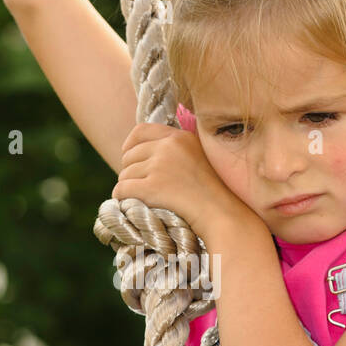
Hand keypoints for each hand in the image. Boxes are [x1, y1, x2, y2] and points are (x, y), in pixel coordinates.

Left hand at [111, 122, 244, 240]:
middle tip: (140, 187)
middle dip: (131, 172)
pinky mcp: (152, 187)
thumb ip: (175, 151)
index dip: (129, 145)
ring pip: (125, 174)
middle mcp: (169, 147)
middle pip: (130, 155)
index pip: (141, 130)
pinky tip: (131, 205)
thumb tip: (140, 153)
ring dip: (129, 188)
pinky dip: (122, 199)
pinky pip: (122, 189)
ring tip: (142, 199)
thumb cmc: (214, 194)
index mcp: (181, 137)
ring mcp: (160, 166)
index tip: (128, 158)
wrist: (222, 214)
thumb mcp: (199, 159)